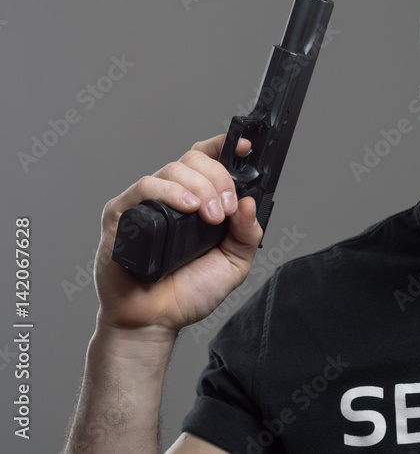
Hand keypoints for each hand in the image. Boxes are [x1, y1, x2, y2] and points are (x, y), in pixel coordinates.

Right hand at [94, 134, 262, 339]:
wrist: (154, 320)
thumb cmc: (187, 293)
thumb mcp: (233, 263)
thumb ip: (247, 233)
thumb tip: (249, 203)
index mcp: (197, 202)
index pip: (207, 161)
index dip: (224, 148)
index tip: (245, 147)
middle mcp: (171, 197)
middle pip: (193, 160)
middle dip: (218, 179)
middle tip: (225, 210)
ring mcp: (145, 204)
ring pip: (172, 169)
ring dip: (199, 186)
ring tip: (210, 215)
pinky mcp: (121, 214)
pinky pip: (144, 187)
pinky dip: (169, 191)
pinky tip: (187, 206)